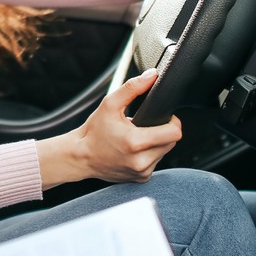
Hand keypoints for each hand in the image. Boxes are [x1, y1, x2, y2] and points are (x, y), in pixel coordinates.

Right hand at [37, 70, 181, 187]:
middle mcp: (141, 161)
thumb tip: (151, 76)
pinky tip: (134, 150)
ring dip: (156, 144)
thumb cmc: (93, 132)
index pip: (175, 133)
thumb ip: (132, 88)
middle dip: (162, 132)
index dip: (172, 122)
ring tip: (136, 138)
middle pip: (171, 142)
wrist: (80, 156)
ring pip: (164, 152)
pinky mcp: (141, 179)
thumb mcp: (109, 104)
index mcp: (136, 142)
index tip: (163, 118)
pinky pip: (155, 162)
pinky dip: (149, 155)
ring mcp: (142, 172)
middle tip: (144, 126)